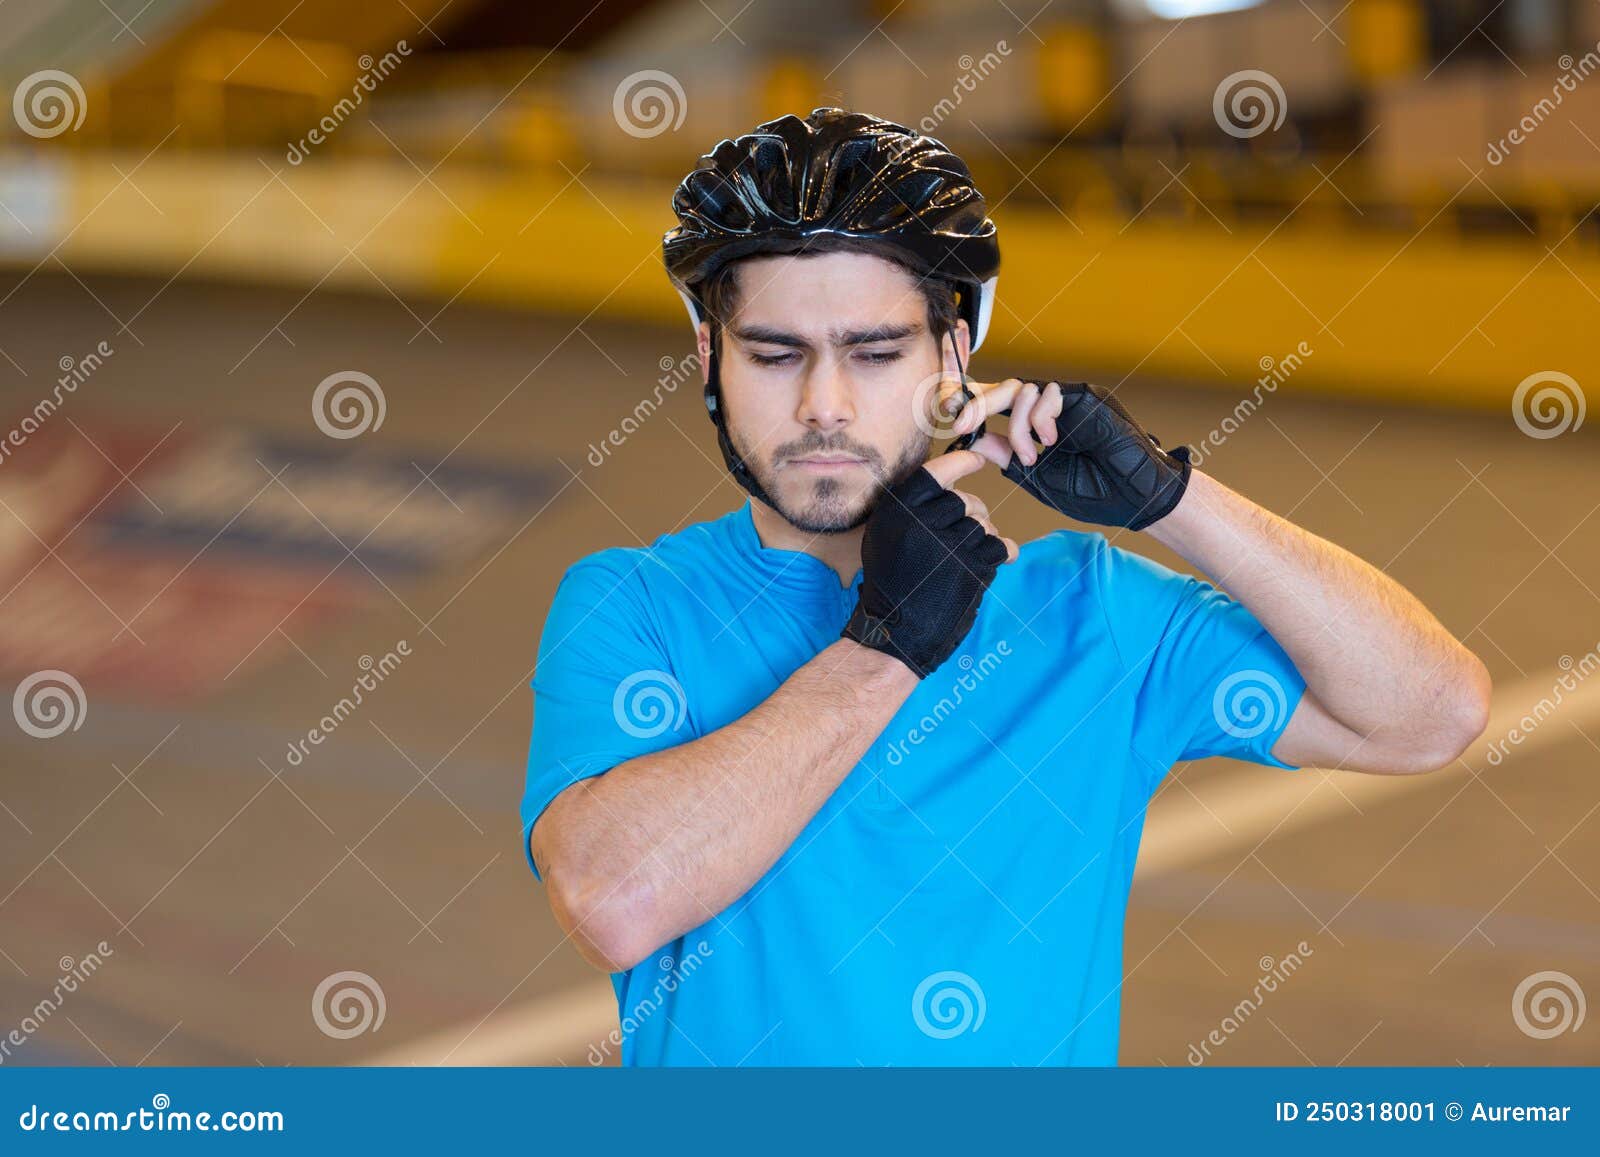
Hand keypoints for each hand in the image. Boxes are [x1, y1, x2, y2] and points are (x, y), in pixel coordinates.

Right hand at [842, 450, 1016, 677]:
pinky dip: (1002, 552)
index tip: (979, 459)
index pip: (936, 472)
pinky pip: (999, 545)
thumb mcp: (886, 534)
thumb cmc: (892, 582)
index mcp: (897, 510)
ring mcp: (947, 546)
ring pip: (983, 524)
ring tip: (966, 556)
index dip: (962, 462)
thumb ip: (912, 506)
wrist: (896, 631)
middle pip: (964, 501)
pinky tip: (996, 559)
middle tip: (963, 533)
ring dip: (982, 537)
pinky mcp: (970, 569)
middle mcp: (920, 523)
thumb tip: (953, 481)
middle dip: (971, 513)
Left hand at [950, 378, 1191, 530]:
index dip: (970, 402)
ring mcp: (1067, 402)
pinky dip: (1041, 419)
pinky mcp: (1085, 397)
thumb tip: (974, 439)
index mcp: (1033, 428)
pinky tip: (1052, 441)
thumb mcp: (1038, 478)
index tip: (945, 412)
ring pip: (1022, 390)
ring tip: (1032, 456)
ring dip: (1018, 426)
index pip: (996, 405)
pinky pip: (1048, 393)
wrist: (1133, 498)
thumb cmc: (1092, 493)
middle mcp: (1048, 410)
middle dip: (976, 403)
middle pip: (1003, 388)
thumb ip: (1007, 457)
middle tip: (959, 423)